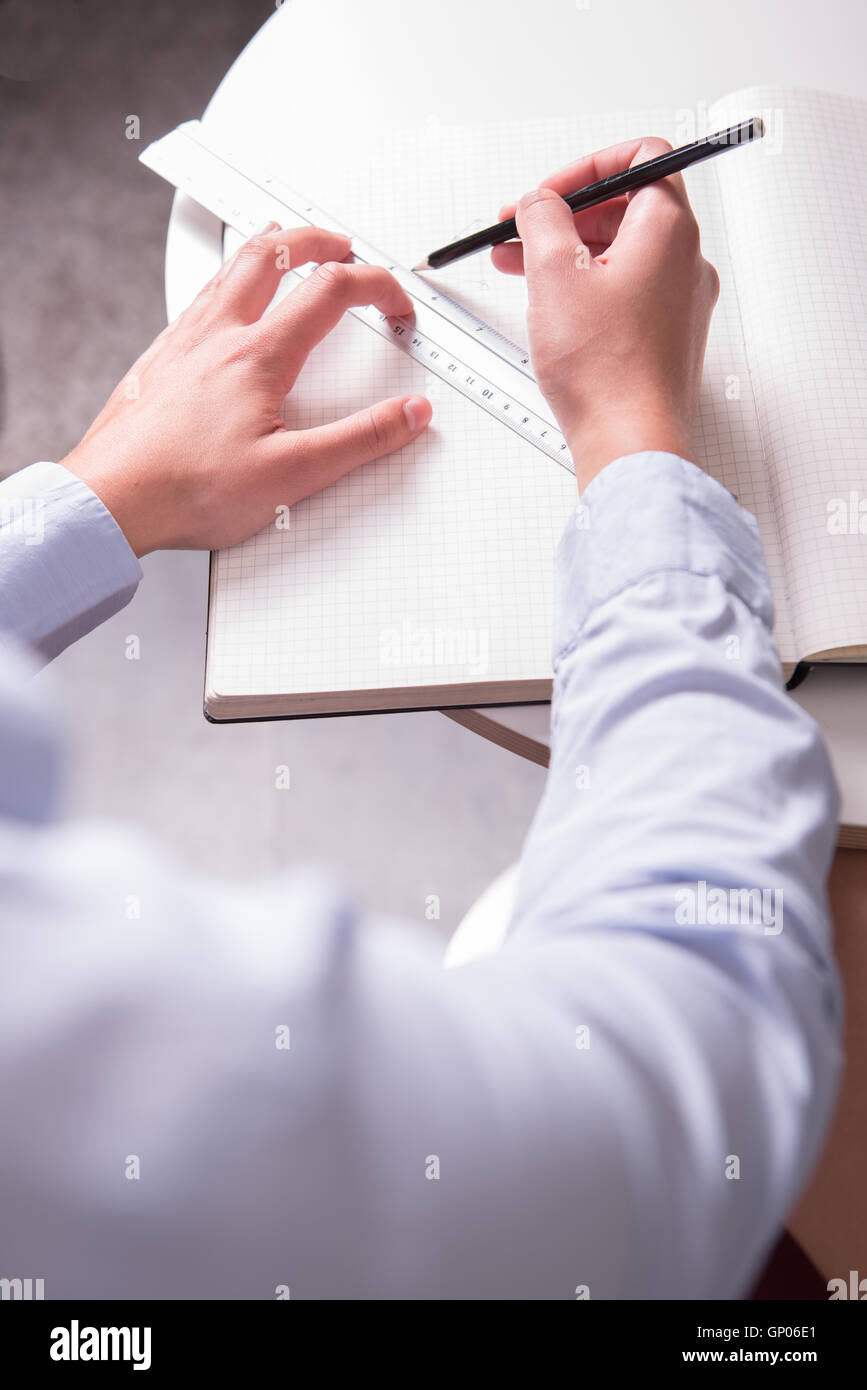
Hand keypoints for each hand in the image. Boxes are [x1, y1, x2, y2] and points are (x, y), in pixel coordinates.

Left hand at [60, 224, 431, 555]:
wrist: (112, 499)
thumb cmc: (186, 489)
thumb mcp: (293, 476)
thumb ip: (360, 441)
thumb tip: (410, 415)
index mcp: (257, 356)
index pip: (331, 292)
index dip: (377, 288)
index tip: (396, 307)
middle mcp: (217, 336)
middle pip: (274, 253)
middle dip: (318, 241)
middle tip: (343, 247)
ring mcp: (182, 343)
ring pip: (229, 268)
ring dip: (270, 247)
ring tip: (287, 245)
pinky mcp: (158, 360)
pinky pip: (198, 299)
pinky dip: (228, 281)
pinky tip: (225, 305)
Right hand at [492, 139, 719, 490]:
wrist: (630, 441)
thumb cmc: (606, 369)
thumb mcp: (554, 273)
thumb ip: (543, 219)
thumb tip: (539, 203)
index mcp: (669, 230)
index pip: (642, 158)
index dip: (588, 167)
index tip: (550, 192)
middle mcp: (684, 262)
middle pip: (625, 208)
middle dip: (565, 215)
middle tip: (519, 231)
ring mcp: (678, 302)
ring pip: (620, 254)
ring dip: (569, 253)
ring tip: (517, 269)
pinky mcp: (665, 338)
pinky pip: (625, 293)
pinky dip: (587, 288)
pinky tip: (550, 308)